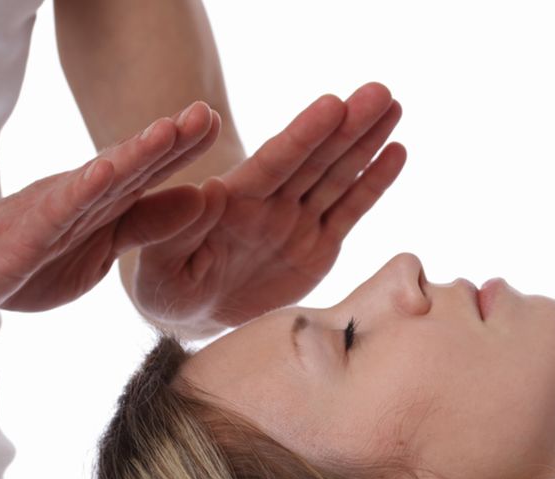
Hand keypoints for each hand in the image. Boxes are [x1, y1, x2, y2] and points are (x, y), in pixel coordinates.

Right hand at [0, 101, 220, 321]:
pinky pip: (57, 211)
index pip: (147, 172)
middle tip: (206, 112)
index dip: (182, 147)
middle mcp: (81, 197)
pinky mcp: (26, 235)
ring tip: (167, 131)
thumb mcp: (102, 250)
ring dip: (133, 155)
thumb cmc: (29, 262)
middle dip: (170, 140)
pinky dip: (79, 191)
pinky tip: (102, 172)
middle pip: (131, 165)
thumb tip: (201, 200)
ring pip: (100, 180)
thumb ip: (147, 226)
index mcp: (102, 203)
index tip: (216, 120)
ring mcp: (53, 212)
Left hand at [129, 82, 406, 332]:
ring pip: (338, 176)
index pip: (275, 162)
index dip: (303, 134)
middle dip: (348, 126)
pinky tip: (396, 151)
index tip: (331, 104)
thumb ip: (178, 229)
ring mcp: (297, 222)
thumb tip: (206, 194)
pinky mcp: (317, 247)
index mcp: (234, 201)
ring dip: (366, 142)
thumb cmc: (165, 286)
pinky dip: (372, 183)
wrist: (191, 312)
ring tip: (393, 106)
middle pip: (315, 159)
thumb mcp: (158, 263)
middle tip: (379, 91)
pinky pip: (349, 211)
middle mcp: (271, 204)